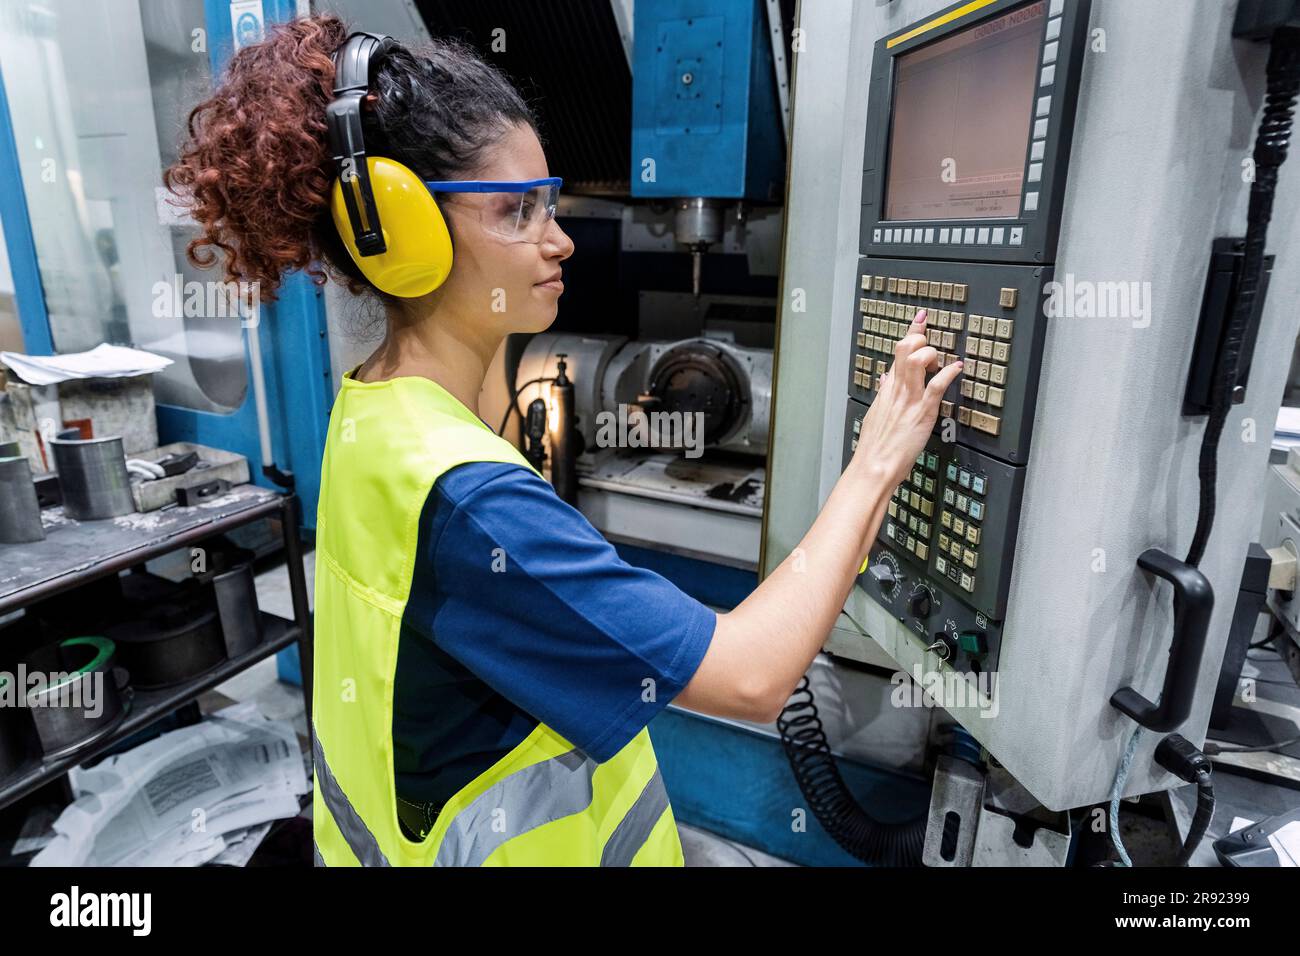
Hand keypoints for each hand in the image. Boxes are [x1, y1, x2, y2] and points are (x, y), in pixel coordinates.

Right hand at [853, 309, 962, 486]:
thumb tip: (885, 379)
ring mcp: (909, 399)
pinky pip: (936, 385)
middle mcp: (897, 390)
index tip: (921, 319)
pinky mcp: (922, 412)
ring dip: (932, 353)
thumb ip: (883, 394)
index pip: (898, 353)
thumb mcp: (876, 415)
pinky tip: (957, 368)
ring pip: (918, 360)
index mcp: (887, 390)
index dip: (911, 333)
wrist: (873, 466)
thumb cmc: (875, 448)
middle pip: (906, 349)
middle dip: (921, 338)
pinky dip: (948, 373)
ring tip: (941, 361)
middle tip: (932, 344)